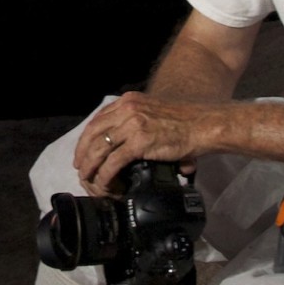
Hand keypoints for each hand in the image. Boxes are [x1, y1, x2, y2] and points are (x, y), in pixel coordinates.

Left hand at [75, 92, 207, 195]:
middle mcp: (127, 109)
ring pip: (99, 148)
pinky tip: (104, 183)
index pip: (98, 119)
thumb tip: (131, 147)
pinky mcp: (139, 142)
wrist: (203, 125)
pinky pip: (113, 161)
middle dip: (83, 152)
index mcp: (128, 101)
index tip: (83, 151)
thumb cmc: (185, 122)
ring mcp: (132, 125)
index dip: (86, 137)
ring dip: (90, 166)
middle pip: (93, 132)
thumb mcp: (155, 113)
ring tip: (87, 178)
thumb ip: (139, 124)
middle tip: (80, 168)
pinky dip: (105, 174)